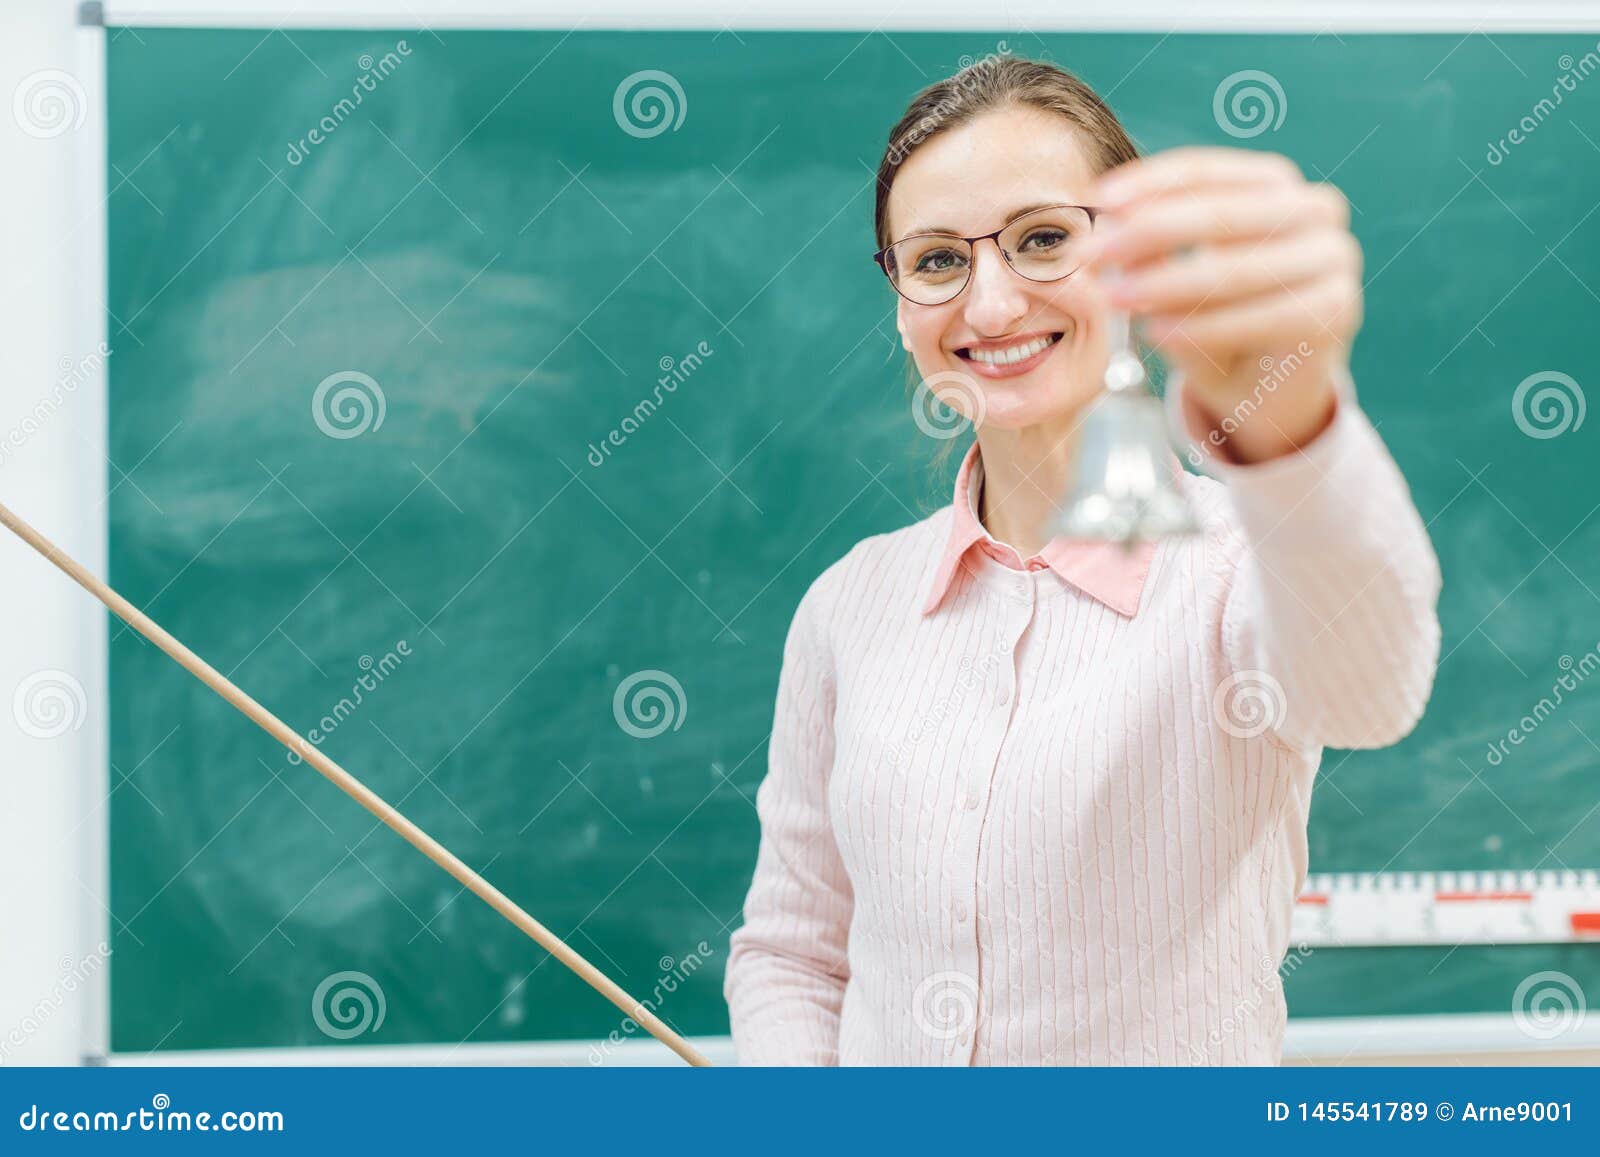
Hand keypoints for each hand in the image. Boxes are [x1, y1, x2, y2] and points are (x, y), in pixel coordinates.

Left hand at [1078, 147, 1356, 461]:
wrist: (1268, 389)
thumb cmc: (1218, 321)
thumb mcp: (1175, 278)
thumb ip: (1149, 252)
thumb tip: (1106, 230)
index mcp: (1276, 184)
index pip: (1208, 171)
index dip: (1150, 182)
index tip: (1098, 200)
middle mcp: (1315, 210)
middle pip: (1223, 213)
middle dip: (1149, 232)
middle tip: (1094, 254)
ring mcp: (1335, 258)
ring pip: (1240, 267)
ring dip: (1168, 284)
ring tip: (1117, 298)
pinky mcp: (1337, 311)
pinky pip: (1263, 316)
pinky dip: (1206, 326)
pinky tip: (1160, 333)